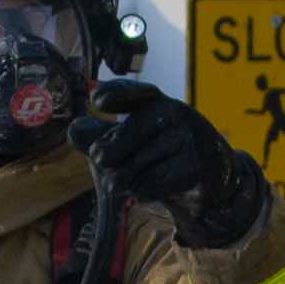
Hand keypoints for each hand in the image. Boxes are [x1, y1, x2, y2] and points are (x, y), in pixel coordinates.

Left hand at [88, 84, 266, 244]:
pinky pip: (153, 182)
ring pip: (137, 165)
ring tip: (129, 182)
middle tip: (99, 161)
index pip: (135, 92)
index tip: (97, 103)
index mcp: (157, 102)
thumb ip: (100, 137)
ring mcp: (190, 137)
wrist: (210, 179)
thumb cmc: (163, 155)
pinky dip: (142, 191)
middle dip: (107, 154)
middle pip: (127, 135)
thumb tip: (75, 128)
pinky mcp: (198, 164)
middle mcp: (176, 112)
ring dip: (125, 179)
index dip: (116, 94)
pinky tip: (144, 191)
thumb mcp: (131, 144)